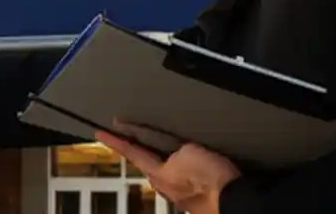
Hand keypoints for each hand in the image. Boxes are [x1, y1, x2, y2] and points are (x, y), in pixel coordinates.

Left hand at [96, 123, 239, 213]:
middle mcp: (165, 188)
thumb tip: (176, 153)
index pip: (132, 153)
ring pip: (169, 174)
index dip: (116, 142)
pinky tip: (198, 168)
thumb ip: (174, 149)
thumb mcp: (187, 151)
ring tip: (179, 150)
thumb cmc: (209, 177)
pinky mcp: (197, 202)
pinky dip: (186, 172)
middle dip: (146, 152)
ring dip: (169, 162)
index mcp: (158, 175)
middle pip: (150, 165)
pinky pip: (186, 182)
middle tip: (141, 136)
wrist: (235, 201)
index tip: (100, 134)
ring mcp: (181, 197)